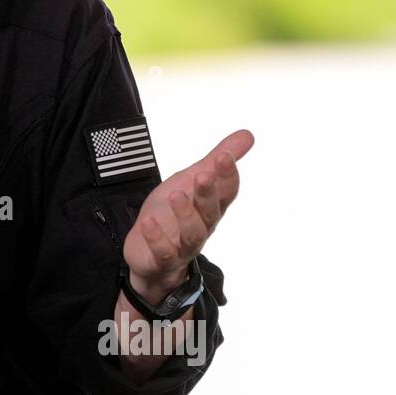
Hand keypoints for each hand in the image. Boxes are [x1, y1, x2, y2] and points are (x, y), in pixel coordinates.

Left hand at [123, 129, 253, 300]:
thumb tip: (248, 135)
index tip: (224, 156)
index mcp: (210, 207)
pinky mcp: (163, 259)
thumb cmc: (172, 214)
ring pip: (192, 233)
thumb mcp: (190, 181)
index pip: (226, 192)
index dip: (227, 175)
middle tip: (204, 175)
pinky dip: (157, 238)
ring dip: (185, 214)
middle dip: (208, 193)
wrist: (147, 253)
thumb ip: (214, 162)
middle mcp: (202, 226)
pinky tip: (149, 223)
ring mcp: (183, 245)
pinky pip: (164, 252)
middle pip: (211, 212)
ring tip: (175, 195)